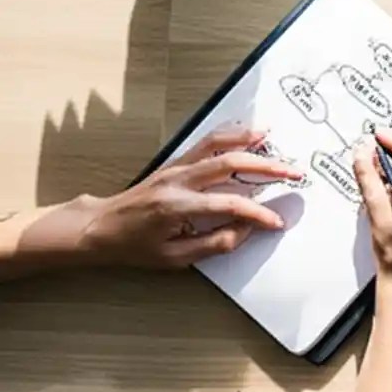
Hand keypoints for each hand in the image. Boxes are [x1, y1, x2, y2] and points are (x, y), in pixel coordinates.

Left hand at [80, 126, 302, 267]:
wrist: (99, 227)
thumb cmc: (134, 246)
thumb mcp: (173, 258)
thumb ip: (213, 244)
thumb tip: (245, 230)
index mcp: (178, 207)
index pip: (231, 205)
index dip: (258, 214)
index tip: (277, 222)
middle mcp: (179, 181)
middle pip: (231, 164)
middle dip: (267, 166)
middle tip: (292, 171)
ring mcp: (176, 167)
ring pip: (217, 144)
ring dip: (247, 139)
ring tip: (271, 137)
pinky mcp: (174, 163)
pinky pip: (205, 143)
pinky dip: (228, 134)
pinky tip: (245, 132)